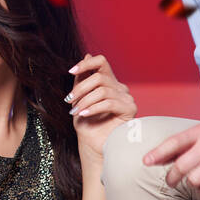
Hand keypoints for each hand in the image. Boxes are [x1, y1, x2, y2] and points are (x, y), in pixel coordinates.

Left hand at [67, 53, 135, 167]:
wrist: (93, 144)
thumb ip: (82, 79)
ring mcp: (126, 98)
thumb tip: (87, 55)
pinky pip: (109, 103)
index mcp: (107, 82)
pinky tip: (84, 115)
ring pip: (103, 90)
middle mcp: (119, 88)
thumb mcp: (79, 98)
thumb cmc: (87, 123)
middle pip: (99, 77)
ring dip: (84, 101)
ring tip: (75, 112)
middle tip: (69, 101)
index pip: (101, 62)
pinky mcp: (130, 109)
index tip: (70, 71)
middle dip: (80, 89)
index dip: (86, 63)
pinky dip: (93, 108)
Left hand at [143, 123, 199, 197]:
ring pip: (194, 180)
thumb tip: (155, 159)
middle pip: (181, 165)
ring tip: (197, 179)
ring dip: (192, 183)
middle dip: (172, 177)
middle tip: (170, 181)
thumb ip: (182, 146)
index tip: (146, 162)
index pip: (174, 142)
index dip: (158, 153)